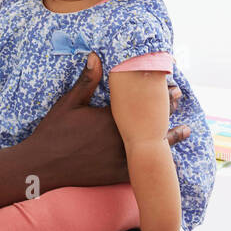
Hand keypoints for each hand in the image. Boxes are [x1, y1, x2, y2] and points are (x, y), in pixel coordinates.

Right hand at [24, 53, 191, 188]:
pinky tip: (170, 164)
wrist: (43, 166)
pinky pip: (142, 170)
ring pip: (151, 147)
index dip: (156, 94)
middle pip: (149, 122)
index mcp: (110, 118)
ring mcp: (120, 157)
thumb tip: (97, 56)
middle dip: (165, 109)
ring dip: (169, 137)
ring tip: (186, 130)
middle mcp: (119, 138)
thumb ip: (86, 82)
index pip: (140, 103)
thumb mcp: (68, 103)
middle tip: (178, 98)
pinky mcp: (116, 174)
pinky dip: (157, 165)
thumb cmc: (54, 132)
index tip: (170, 84)